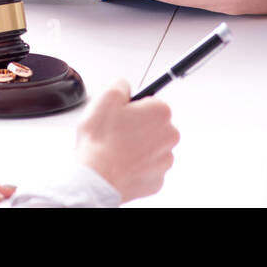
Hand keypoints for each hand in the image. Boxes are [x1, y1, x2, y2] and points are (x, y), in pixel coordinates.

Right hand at [75, 80, 178, 202]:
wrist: (97, 179)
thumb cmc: (101, 142)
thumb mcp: (105, 98)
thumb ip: (120, 85)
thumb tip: (125, 87)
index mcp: (160, 112)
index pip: (151, 102)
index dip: (133, 107)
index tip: (122, 114)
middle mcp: (169, 136)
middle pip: (154, 125)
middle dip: (137, 127)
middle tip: (116, 131)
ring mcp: (164, 160)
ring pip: (151, 147)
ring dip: (137, 147)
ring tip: (115, 150)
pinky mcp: (157, 180)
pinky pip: (147, 168)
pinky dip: (136, 166)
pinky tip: (120, 164)